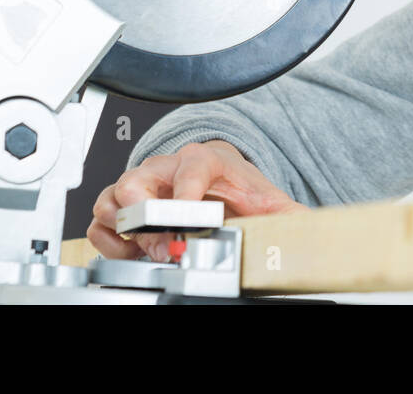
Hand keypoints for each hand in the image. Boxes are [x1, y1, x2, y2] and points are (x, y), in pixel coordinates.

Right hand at [88, 139, 308, 261]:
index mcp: (205, 160)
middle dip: (149, 219)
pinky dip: (108, 239)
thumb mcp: (268, 200)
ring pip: (112, 197)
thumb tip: (312, 230)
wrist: (223, 178)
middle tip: (169, 245)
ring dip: (124, 230)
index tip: (191, 221)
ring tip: (149, 249)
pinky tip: (132, 252)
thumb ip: (290, 216)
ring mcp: (143, 184)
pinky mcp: (125, 205)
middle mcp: (167, 167)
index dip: (187, 194)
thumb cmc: (239, 186)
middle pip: (138, 181)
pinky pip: (100, 219)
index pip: (191, 166)